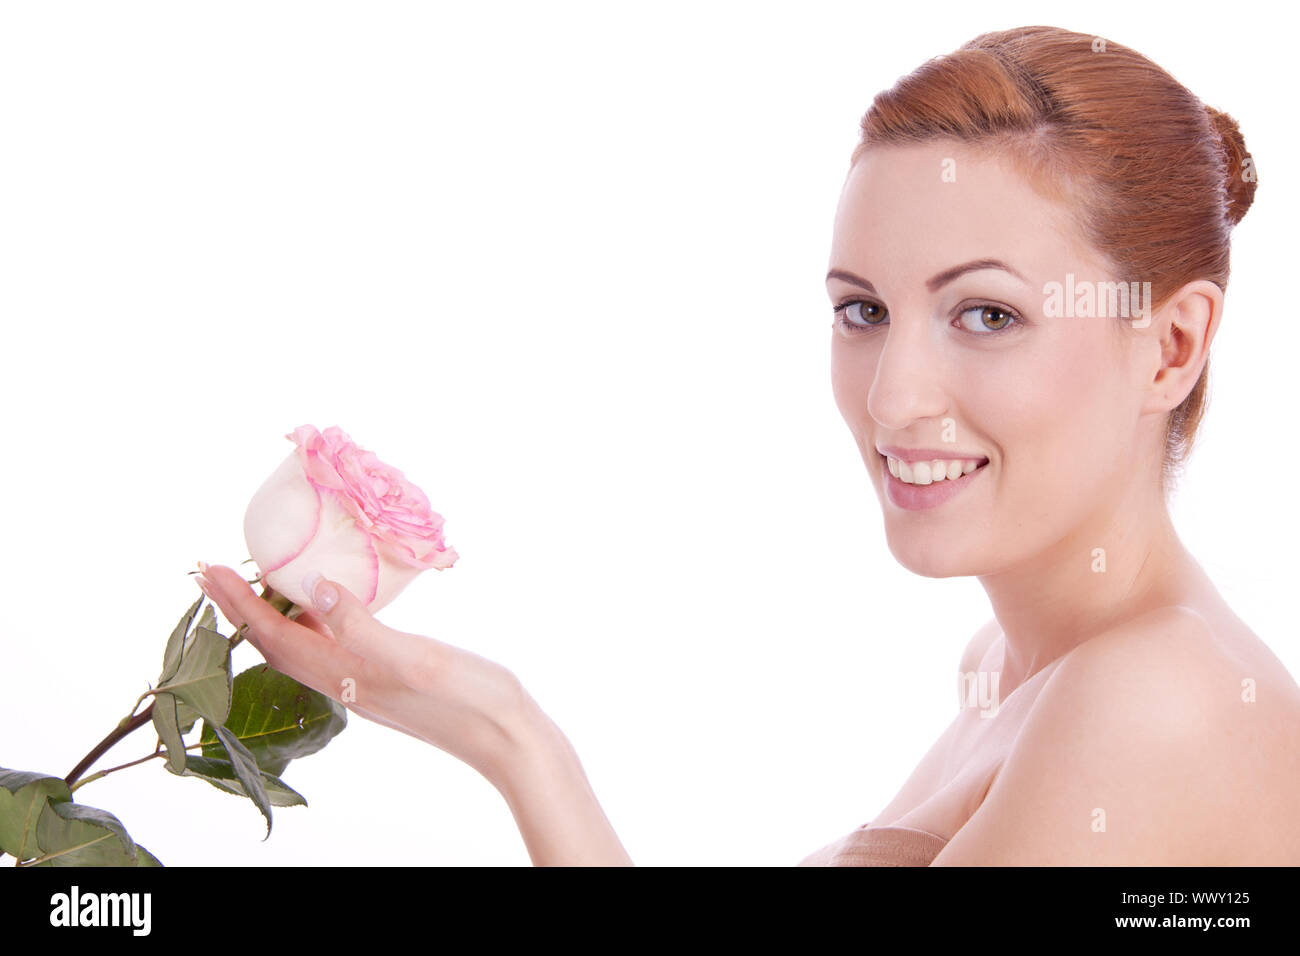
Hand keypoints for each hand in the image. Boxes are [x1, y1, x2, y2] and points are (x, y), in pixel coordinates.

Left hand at [194, 564, 537, 790]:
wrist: (510, 739)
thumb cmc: (470, 699)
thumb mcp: (415, 656)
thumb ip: (361, 626)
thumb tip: (309, 587)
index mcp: (348, 676)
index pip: (274, 637)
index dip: (236, 605)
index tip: (207, 568)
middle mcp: (348, 683)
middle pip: (277, 646)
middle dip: (241, 610)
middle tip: (216, 571)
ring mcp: (368, 685)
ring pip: (303, 649)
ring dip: (273, 618)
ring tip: (259, 584)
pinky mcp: (390, 681)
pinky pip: (333, 648)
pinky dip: (314, 622)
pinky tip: (327, 605)